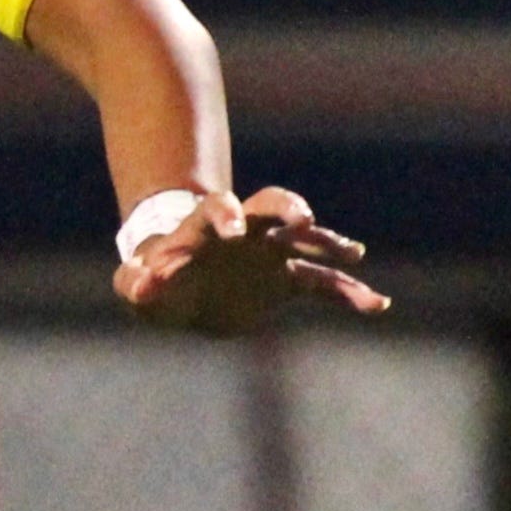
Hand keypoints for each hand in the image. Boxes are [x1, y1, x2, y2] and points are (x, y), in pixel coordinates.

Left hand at [115, 185, 385, 332]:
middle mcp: (246, 231)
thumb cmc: (154, 278)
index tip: (234, 231)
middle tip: (304, 221)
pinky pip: (324, 284)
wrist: (180, 285)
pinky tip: (378, 305)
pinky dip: (350, 293)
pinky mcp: (286, 281)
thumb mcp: (134, 285)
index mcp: (207, 226)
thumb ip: (133, 283)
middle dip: (288, 210)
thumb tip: (143, 282)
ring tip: (355, 255)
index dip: (227, 214)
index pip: (220, 208)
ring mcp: (271, 253)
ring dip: (330, 244)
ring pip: (307, 241)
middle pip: (272, 205)